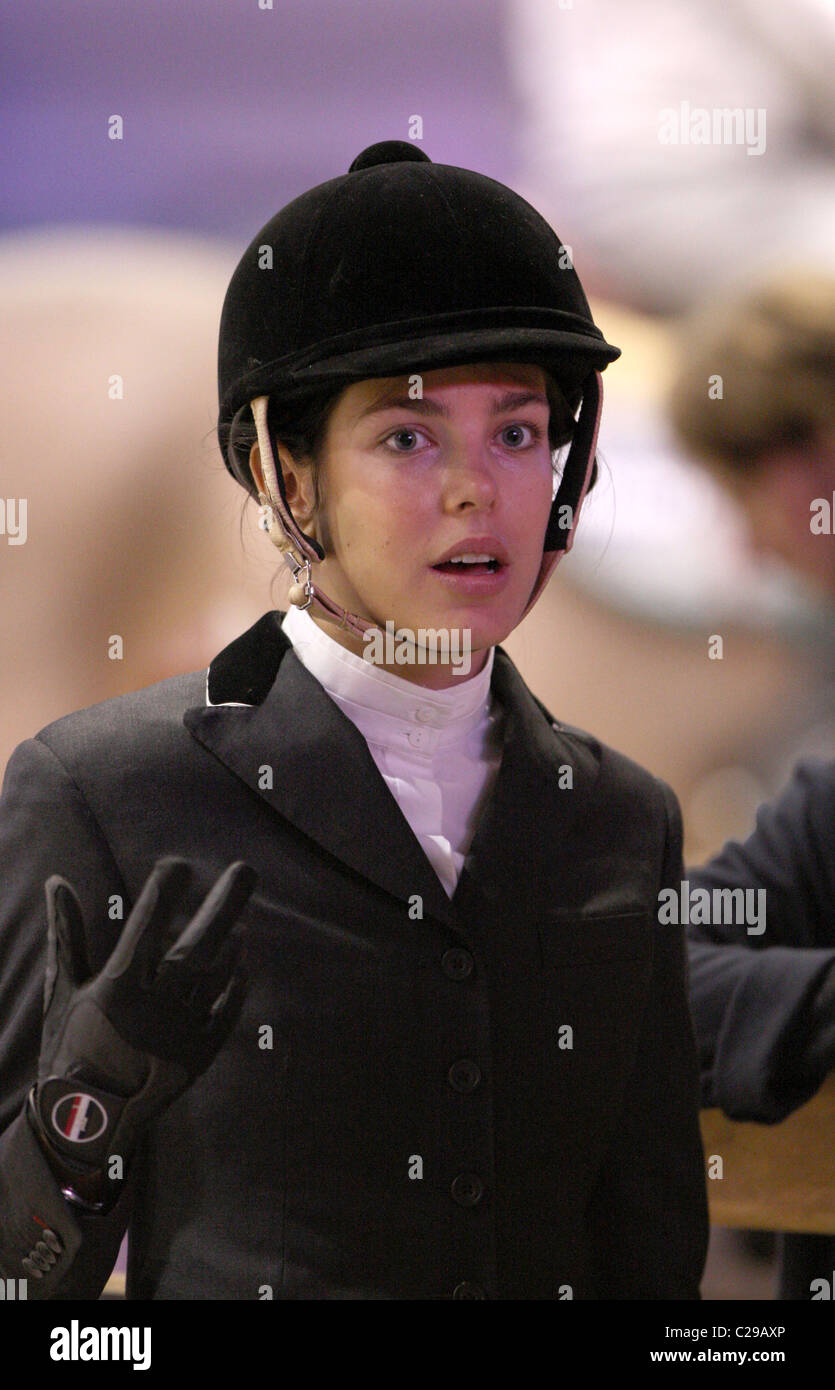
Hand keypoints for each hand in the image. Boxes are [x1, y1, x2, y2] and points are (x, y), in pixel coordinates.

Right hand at [28, 856, 256, 1207]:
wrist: (85, 1119)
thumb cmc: (69, 1046)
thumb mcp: (63, 988)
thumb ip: (66, 932)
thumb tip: (57, 880)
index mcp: (116, 988)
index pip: (146, 926)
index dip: (164, 892)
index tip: (179, 863)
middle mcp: (152, 1007)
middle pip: (195, 945)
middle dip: (223, 904)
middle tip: (246, 869)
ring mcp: (179, 1032)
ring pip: (215, 977)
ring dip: (232, 943)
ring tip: (244, 916)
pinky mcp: (198, 1056)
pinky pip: (224, 1014)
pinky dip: (235, 987)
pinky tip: (242, 961)